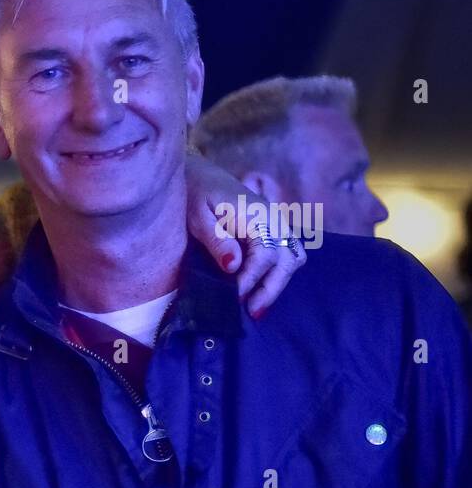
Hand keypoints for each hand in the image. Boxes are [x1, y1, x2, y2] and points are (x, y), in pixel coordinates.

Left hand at [184, 153, 307, 318]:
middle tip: (252, 312)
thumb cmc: (194, 194)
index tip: (234, 296)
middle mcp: (274, 218)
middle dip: (271, 288)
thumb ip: (216, 240)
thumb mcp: (198, 216)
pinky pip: (287, 254)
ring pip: (293, 258)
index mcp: (257, 214)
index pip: (266, 253)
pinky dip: (278, 273)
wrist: (199, 175)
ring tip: (256, 306)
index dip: (252, 278)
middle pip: (288, 259)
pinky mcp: (273, 229)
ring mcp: (277, 223)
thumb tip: (233, 266)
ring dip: (278, 283)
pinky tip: (259, 290)